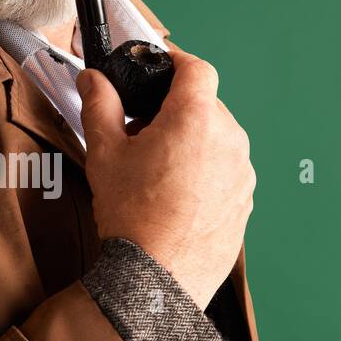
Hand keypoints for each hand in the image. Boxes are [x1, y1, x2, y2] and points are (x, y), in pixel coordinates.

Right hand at [77, 41, 255, 309]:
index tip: (160, 68)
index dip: (176, 62)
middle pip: (206, 106)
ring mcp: (242, 173)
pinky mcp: (246, 201)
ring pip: (218, 140)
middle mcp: (229, 140)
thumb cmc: (132, 217)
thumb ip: (100, 106)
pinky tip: (176, 197)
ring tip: (158, 172)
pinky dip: (205, 174)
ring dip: (193, 144)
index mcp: (196, 118)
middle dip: (176, 112)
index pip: (197, 68)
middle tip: (143, 134)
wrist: (157, 278)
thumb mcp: (105, 153)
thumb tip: (94, 80)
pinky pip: (226, 172)